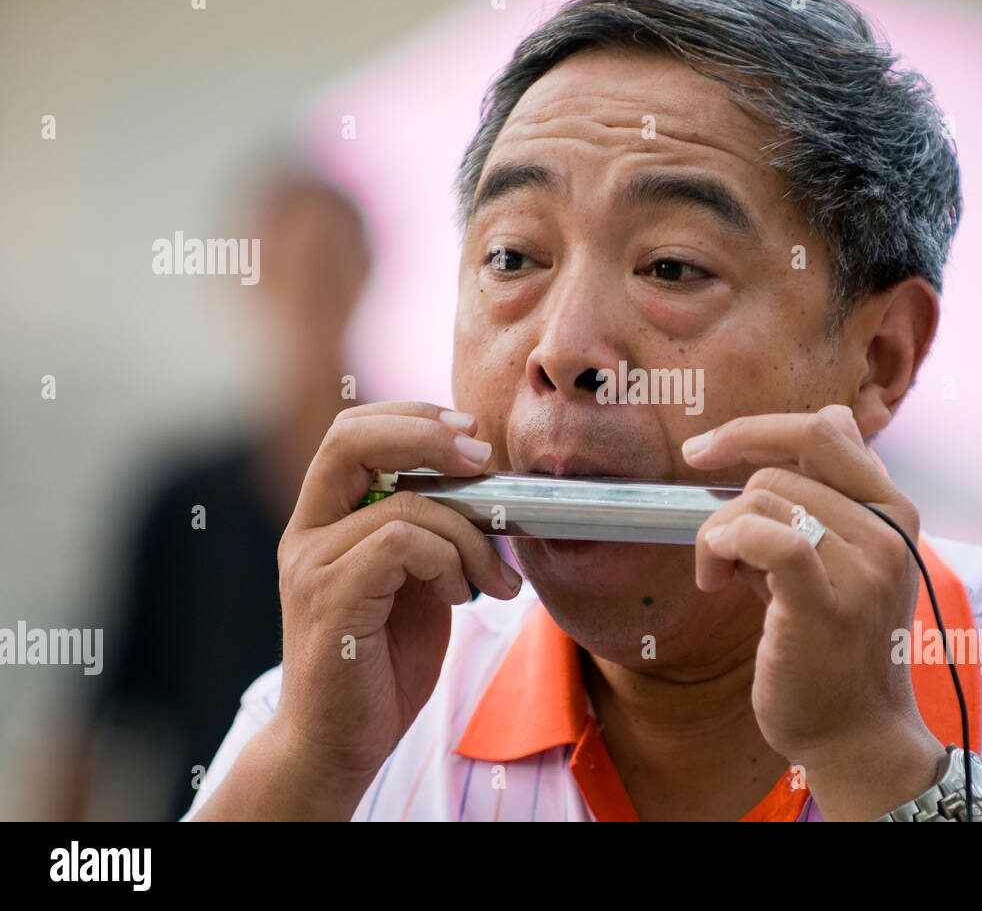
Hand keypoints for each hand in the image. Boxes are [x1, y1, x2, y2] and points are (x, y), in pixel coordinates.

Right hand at [272, 402, 522, 799]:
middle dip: (428, 434)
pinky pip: (402, 544)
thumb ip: (430, 530)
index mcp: (324, 519)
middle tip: (482, 458)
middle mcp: (307, 532)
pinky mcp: (329, 598)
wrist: (340, 744)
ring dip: (471, 536)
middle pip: (351, 437)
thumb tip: (483, 482)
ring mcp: (312, 564)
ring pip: (406, 503)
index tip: (469, 432)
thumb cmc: (383, 663)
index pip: (352, 431)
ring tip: (494, 580)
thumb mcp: (417, 580)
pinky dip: (448, 562)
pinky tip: (458, 598)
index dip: (413, 417)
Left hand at [683, 403, 946, 818]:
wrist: (856, 734)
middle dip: (730, 503)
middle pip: (780, 469)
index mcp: (895, 511)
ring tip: (724, 579)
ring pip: (761, 501)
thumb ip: (833, 494)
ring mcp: (864, 569)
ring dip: (719, 536)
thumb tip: (834, 416)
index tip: (707, 450)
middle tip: (719, 550)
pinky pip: (767, 537)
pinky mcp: (826, 606)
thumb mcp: (846, 556)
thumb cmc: (835, 645)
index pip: (825, 428)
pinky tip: (715, 577)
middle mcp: (888, 532)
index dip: (756, 429)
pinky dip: (724, 544)